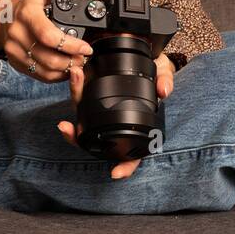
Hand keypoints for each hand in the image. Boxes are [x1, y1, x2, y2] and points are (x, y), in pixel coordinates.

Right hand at [0, 0, 94, 83]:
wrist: (2, 21)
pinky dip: (56, 76)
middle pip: (49, 58)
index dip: (71, 45)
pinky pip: (39, 75)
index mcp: (27, 16)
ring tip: (77, 63)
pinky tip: (65, 69)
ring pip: (45, 70)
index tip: (86, 47)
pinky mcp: (16, 63)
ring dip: (66, 70)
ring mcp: (16, 52)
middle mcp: (18, 35)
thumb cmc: (27, 7)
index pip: (49, 36)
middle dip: (72, 61)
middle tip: (84, 57)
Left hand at [56, 51, 174, 179]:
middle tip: (69, 129)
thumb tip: (164, 91)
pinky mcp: (94, 98)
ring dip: (73, 104)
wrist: (148, 60)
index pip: (133, 155)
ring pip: (84, 120)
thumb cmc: (157, 74)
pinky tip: (75, 75)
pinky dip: (77, 88)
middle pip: (96, 140)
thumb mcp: (165, 74)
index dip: (125, 166)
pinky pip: (83, 99)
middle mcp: (116, 124)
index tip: (115, 173)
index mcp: (138, 128)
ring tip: (70, 95)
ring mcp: (102, 114)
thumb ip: (165, 81)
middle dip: (78, 138)